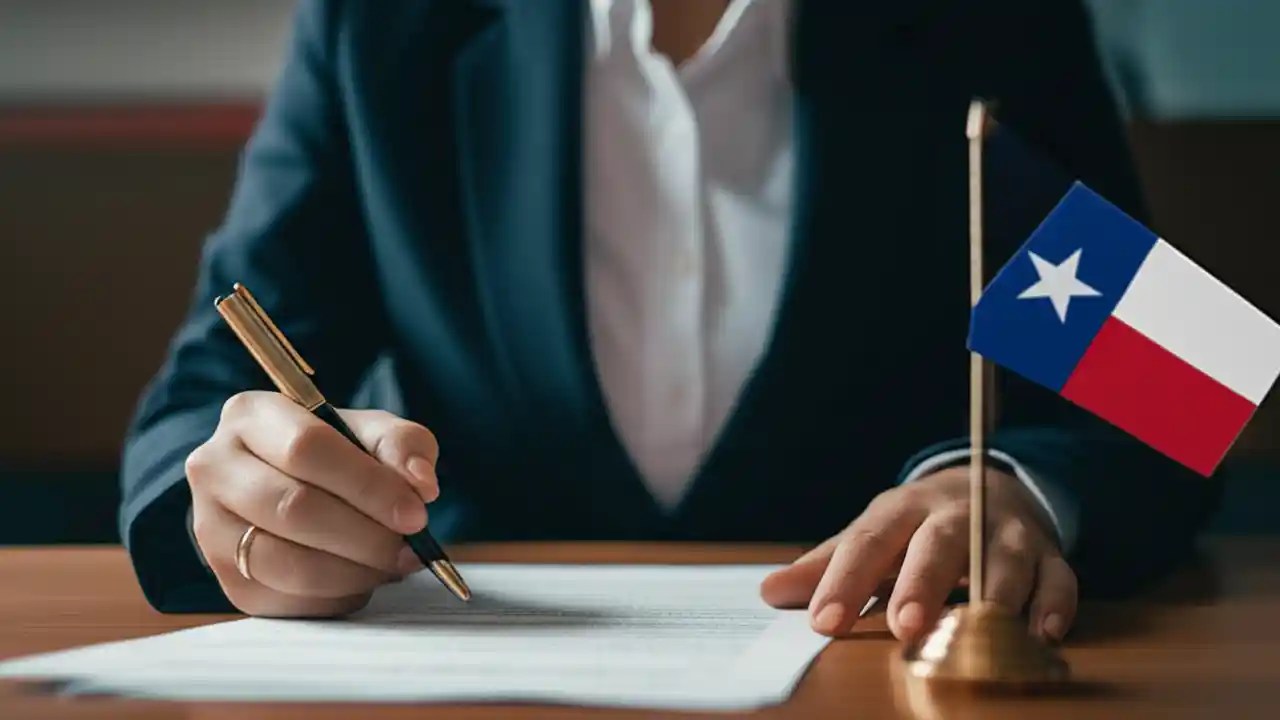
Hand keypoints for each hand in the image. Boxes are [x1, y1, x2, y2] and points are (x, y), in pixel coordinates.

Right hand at [185, 391, 440, 616]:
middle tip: (409, 548)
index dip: (367, 485)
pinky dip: (336, 597)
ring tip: (391, 565)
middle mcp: (215, 467)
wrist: (290, 487)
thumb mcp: (371, 432)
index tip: (414, 513)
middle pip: (293, 508)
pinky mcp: (226, 580)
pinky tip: (361, 580)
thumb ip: (402, 446)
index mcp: (251, 416)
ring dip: (353, 572)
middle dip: (365, 535)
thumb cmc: (334, 456)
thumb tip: (420, 484)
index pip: (307, 449)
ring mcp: (210, 528)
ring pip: (286, 562)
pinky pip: (285, 601)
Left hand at [760, 467, 1076, 642]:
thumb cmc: (917, 525)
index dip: (845, 581)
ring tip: (976, 637)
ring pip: (1004, 561)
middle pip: (940, 544)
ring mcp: (1007, 535)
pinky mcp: (1049, 557)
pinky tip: (1041, 634)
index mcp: (902, 510)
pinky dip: (1052, 606)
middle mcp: (957, 517)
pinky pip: (1058, 580)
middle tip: (905, 625)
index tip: (825, 621)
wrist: (989, 486)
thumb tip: (769, 593)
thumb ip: (826, 567)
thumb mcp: (871, 535)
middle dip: (923, 583)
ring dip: (993, 599)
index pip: (869, 542)